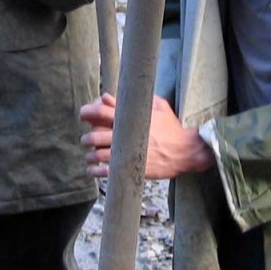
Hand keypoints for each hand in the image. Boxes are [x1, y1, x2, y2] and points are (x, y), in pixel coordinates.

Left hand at [78, 93, 213, 179]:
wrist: (186, 151)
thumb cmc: (172, 128)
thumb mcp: (158, 106)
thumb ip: (135, 99)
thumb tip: (109, 97)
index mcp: (131, 118)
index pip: (100, 112)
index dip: (88, 112)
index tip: (84, 114)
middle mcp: (126, 136)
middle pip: (94, 136)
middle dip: (86, 138)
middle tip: (87, 139)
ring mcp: (127, 154)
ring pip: (96, 155)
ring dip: (89, 155)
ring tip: (91, 155)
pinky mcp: (130, 169)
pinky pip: (104, 172)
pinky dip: (94, 171)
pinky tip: (93, 169)